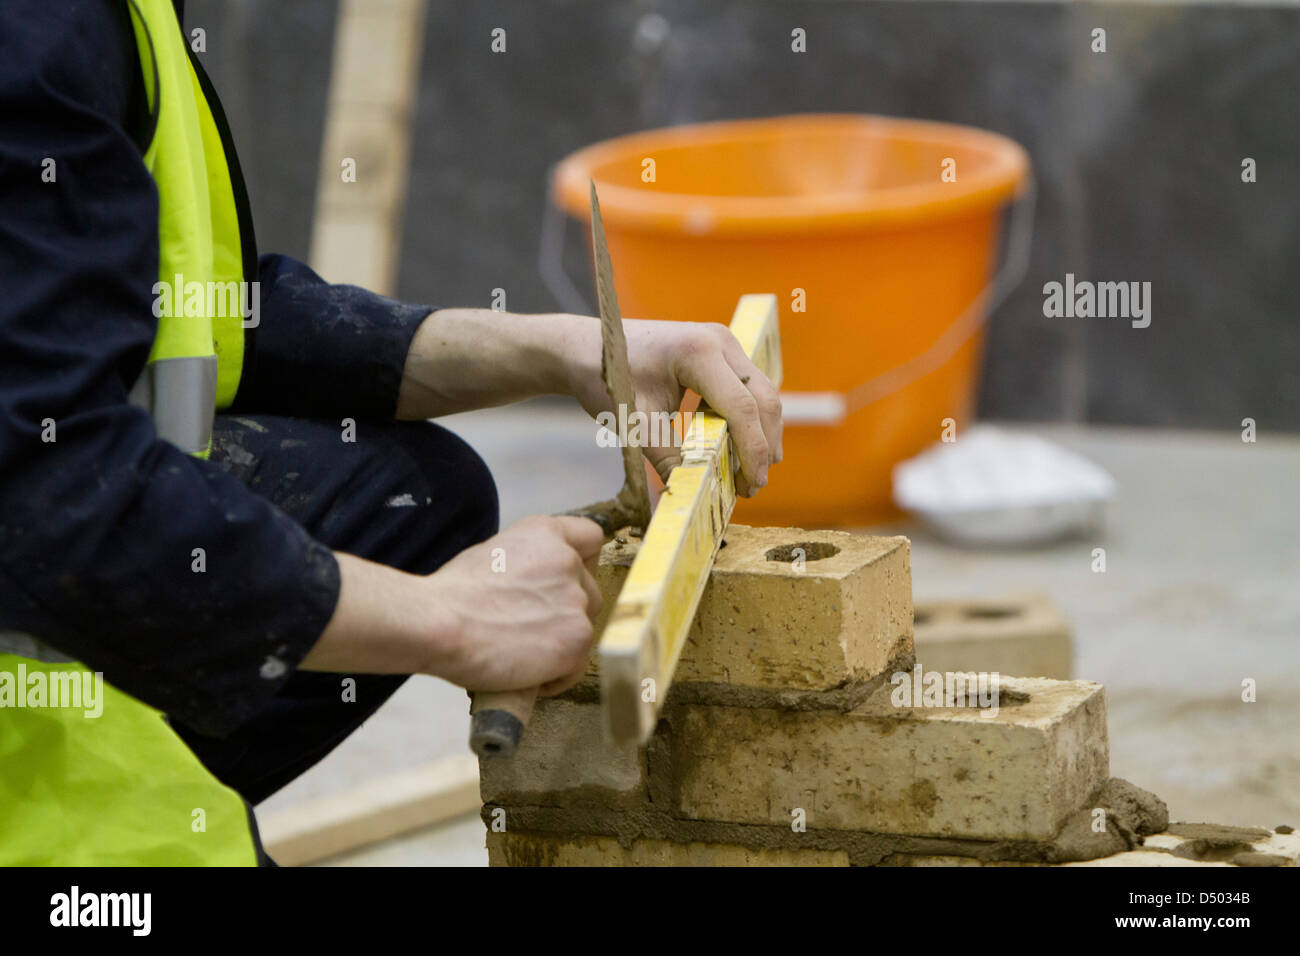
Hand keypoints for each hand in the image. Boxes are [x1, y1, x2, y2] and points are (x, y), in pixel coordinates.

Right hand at [421, 515, 604, 695]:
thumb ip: (528, 563)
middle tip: (528, 629)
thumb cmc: (451, 596)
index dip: (581, 562)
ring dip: (558, 644)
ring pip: (583, 629)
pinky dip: (555, 676)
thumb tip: (535, 586)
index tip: (566, 582)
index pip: (589, 538)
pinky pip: (577, 665)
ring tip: (519, 655)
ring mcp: (575, 601)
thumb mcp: (491, 554)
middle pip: (589, 591)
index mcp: (546, 534)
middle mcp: (567, 562)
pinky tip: (525, 675)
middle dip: (565, 612)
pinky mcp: (576, 640)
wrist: (438, 624)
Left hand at [565, 319, 783, 496]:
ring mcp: (723, 342)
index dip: (753, 451)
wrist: (586, 346)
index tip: (750, 485)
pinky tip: (740, 448)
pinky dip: (751, 419)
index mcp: (698, 352)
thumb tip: (692, 496)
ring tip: (750, 473)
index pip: (742, 407)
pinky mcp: (721, 352)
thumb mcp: (635, 423)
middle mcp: (720, 340)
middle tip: (752, 486)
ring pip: (763, 392)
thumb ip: (667, 460)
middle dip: (764, 445)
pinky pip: (749, 387)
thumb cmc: (606, 378)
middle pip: (764, 399)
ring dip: (762, 433)